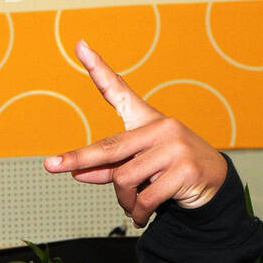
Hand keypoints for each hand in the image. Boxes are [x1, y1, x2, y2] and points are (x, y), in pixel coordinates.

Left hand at [44, 40, 226, 227]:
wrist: (211, 185)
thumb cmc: (168, 171)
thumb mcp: (137, 167)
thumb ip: (107, 168)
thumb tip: (75, 172)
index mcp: (146, 120)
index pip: (119, 91)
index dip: (99, 69)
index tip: (80, 46)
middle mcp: (161, 127)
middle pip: (108, 148)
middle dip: (78, 160)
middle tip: (50, 166)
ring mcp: (175, 146)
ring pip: (123, 180)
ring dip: (124, 201)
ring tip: (136, 206)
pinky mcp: (185, 169)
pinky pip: (144, 198)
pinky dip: (137, 213)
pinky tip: (143, 216)